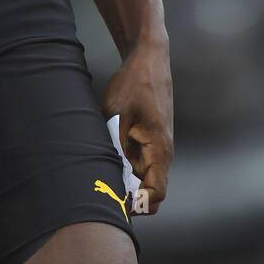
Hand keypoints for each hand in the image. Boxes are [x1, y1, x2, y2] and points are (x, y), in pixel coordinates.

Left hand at [102, 37, 173, 214]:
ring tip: (100, 175)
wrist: (148, 59)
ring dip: (126, 181)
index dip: (137, 204)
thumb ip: (115, 145)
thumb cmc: (134, 84)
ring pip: (144, 176)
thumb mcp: (117, 113)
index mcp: (160, 149)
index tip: (114, 201)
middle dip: (129, 196)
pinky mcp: (150, 138)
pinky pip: (140, 161)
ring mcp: (157, 146)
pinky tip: (106, 158)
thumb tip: (109, 174)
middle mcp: (163, 152)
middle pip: (150, 190)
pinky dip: (126, 166)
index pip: (156, 193)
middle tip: (102, 191)